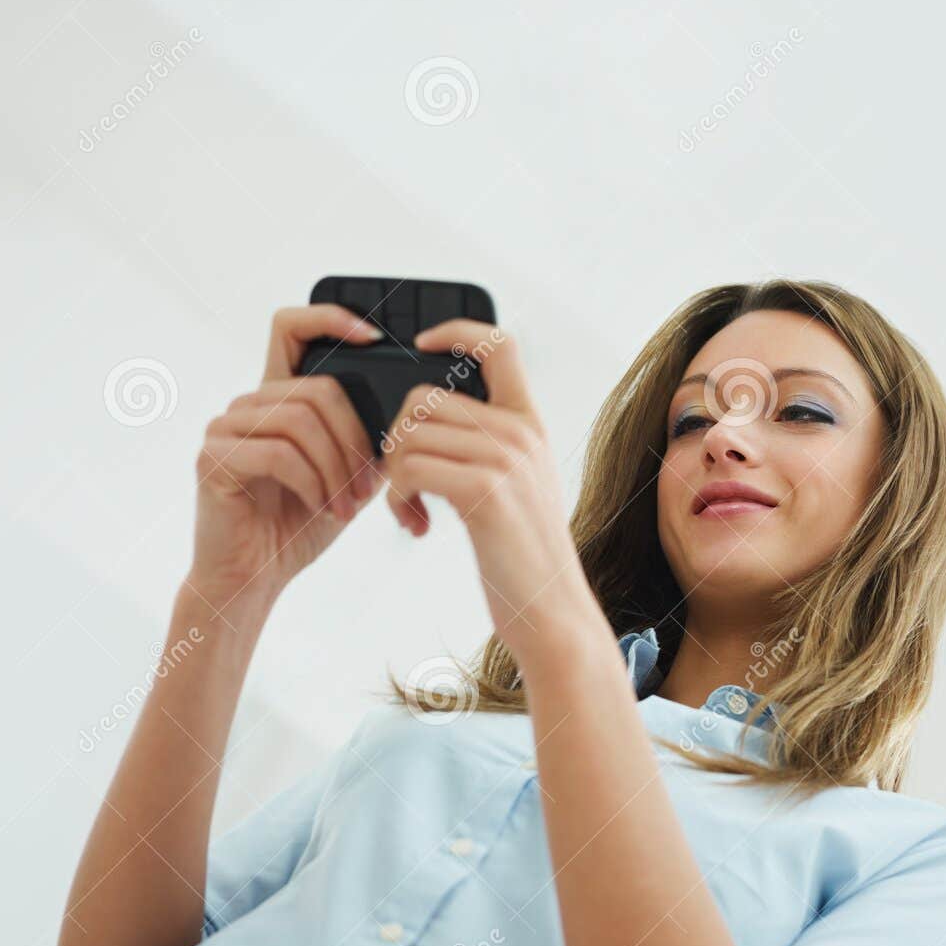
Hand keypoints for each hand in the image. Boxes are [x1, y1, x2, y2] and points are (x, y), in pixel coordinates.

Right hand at [187, 304, 384, 608]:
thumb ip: (364, 440)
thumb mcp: (345, 476)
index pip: (291, 328)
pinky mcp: (213, 458)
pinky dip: (312, 483)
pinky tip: (323, 508)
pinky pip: (278, 453)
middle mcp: (247, 405)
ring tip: (346, 505)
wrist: (253, 577)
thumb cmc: (297, 526)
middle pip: (317, 388)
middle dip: (355, 440)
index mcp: (278, 400)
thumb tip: (408, 412)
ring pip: (301, 419)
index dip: (329, 317)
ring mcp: (225, 429)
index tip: (373, 337)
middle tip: (368, 486)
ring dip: (336, 467)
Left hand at [379, 320, 602, 670]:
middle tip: (404, 485)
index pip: (498, 344)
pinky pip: (411, 469)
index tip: (421, 344)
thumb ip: (487, 449)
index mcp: (530, 424)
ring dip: (393, 477)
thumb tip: (425, 423)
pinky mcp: (485, 493)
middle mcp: (521, 433)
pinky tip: (415, 526)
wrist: (552, 615)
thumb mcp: (518, 488)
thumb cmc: (524, 559)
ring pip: (409, 435)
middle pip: (424, 398)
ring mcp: (506, 460)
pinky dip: (397, 499)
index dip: (456, 331)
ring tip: (409, 510)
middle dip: (396, 441)